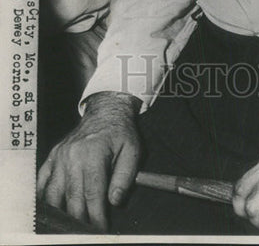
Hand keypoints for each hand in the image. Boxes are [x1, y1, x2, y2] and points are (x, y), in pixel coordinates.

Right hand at [36, 91, 140, 231]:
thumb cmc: (121, 133)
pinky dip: (45, 199)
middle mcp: (72, 156)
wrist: (106, 111)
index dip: (97, 216)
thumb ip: (125, 176)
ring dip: (62, 213)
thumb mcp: (133, 150)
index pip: (93, 194)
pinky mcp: (52, 157)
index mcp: (94, 154)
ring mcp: (59, 157)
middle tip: (88, 230)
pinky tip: (53, 209)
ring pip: (53, 194)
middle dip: (81, 220)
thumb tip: (115, 201)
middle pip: (72, 199)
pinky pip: (42, 183)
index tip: (101, 229)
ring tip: (73, 223)